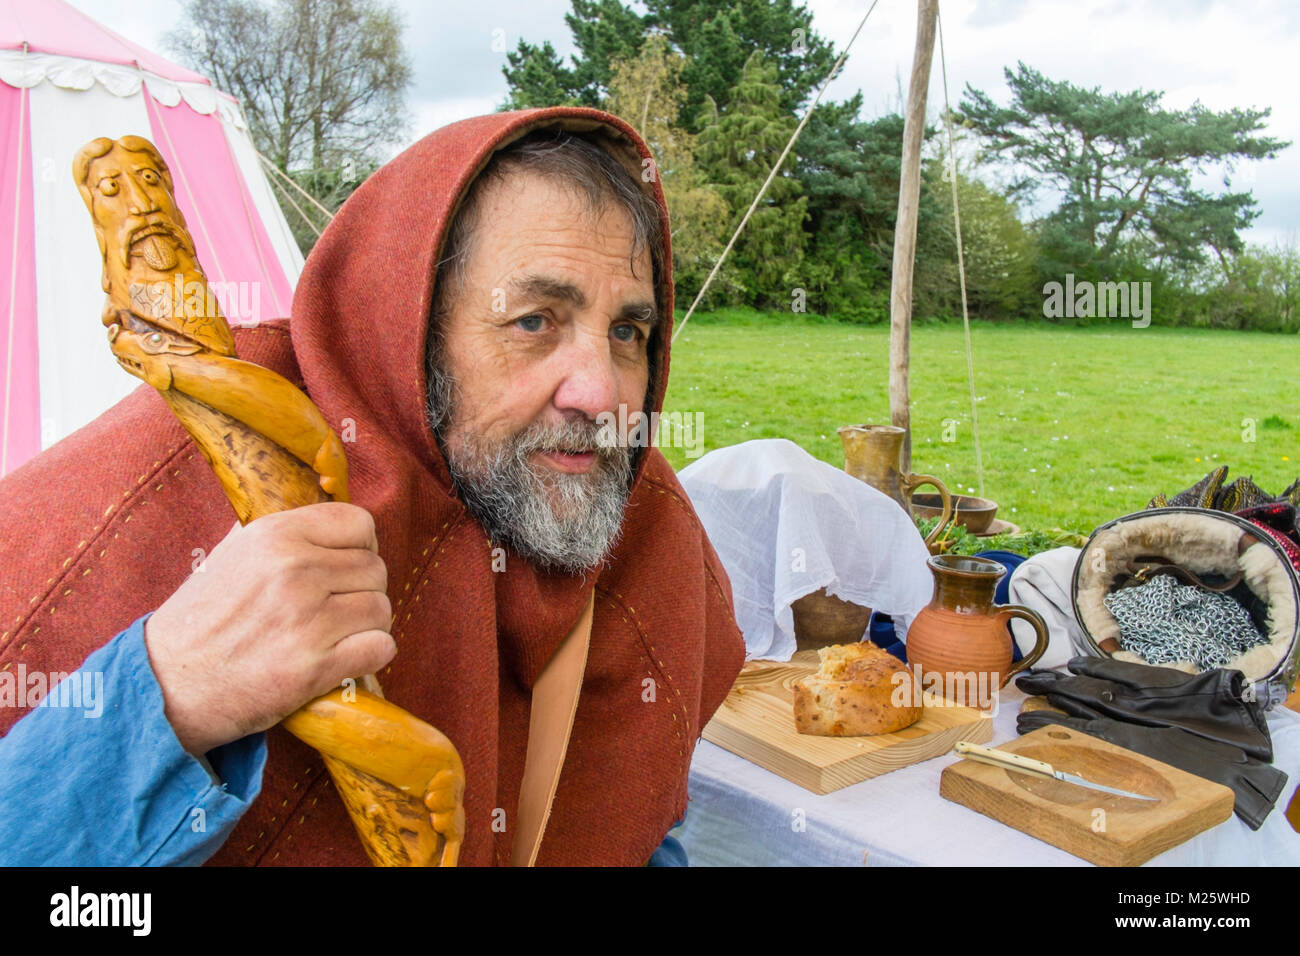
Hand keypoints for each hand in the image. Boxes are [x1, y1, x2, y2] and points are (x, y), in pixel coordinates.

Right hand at [144, 502, 394, 754]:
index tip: (345, 567)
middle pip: (376, 569)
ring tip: (336, 636)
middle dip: (362, 590)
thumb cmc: (201, 620)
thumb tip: (320, 509)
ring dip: (368, 625)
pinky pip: (381, 648)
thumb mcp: (228, 554)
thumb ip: (276, 532)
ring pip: (381, 609)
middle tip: (335, 610)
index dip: (361, 547)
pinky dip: (370, 655)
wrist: (167, 685)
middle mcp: (295, 570)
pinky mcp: (314, 667)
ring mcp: (307, 619)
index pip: (359, 523)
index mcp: (275, 535)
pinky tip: (344, 659)